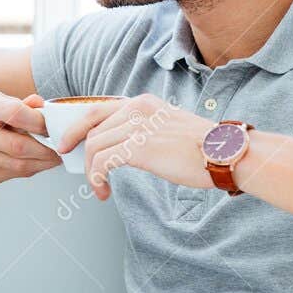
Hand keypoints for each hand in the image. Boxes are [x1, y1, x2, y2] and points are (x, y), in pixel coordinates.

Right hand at [0, 90, 61, 183]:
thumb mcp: (0, 99)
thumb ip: (25, 104)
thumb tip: (46, 109)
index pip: (17, 114)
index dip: (41, 123)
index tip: (54, 126)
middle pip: (19, 146)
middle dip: (47, 149)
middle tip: (62, 148)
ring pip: (18, 166)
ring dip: (43, 163)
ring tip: (55, 156)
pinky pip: (14, 174)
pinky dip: (31, 169)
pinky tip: (37, 162)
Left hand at [52, 94, 216, 199]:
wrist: (224, 154)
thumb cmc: (201, 148)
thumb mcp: (166, 126)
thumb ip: (142, 129)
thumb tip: (119, 145)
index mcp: (141, 102)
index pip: (97, 108)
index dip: (77, 126)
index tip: (68, 141)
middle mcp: (136, 109)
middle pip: (91, 126)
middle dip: (76, 145)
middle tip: (73, 163)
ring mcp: (137, 127)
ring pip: (94, 146)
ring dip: (91, 170)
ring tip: (98, 187)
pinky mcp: (139, 148)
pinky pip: (103, 162)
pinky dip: (96, 178)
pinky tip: (103, 190)